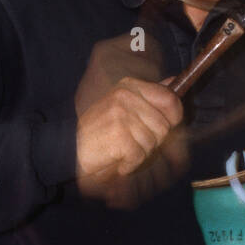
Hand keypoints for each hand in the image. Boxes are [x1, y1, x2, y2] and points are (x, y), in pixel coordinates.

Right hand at [75, 75, 186, 208]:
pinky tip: (118, 159)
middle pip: (163, 126)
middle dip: (153, 141)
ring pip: (153, 142)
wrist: (71, 148)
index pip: (169, 98)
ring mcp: (121, 115)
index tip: (165, 127)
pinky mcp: (118, 134)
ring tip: (122, 149)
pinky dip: (129, 164)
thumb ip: (151, 94)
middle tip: (132, 142)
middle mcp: (125, 96)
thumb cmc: (101, 130)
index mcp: (130, 86)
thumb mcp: (126, 105)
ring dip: (140, 153)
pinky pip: (139, 155)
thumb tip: (173, 80)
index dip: (173, 118)